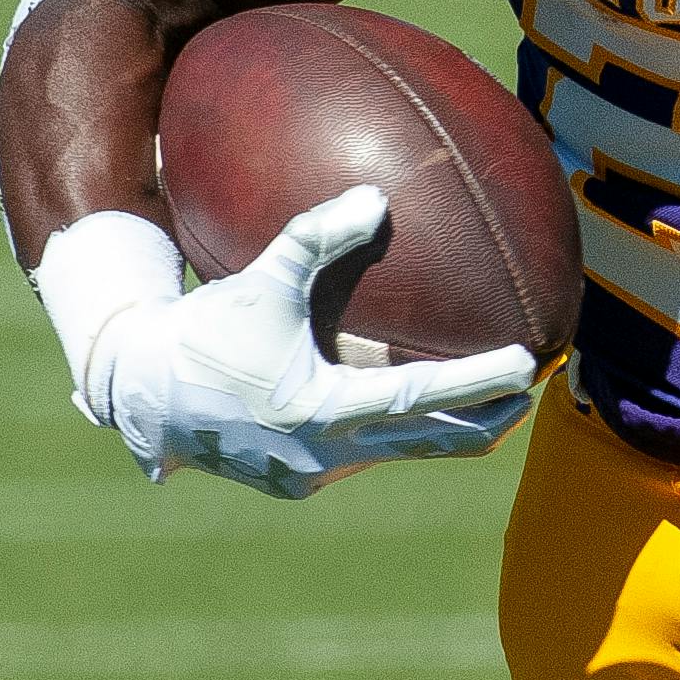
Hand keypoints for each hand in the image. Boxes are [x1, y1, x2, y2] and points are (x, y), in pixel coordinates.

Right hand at [83, 187, 540, 498]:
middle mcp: (323, 454)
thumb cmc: (205, 328)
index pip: (421, 396)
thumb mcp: (260, 279)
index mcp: (319, 410)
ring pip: (404, 451)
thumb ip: (316, 237)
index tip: (531, 364)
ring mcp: (312, 476)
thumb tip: (378, 197)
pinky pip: (370, 455)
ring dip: (450, 427)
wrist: (140, 394)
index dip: (480, 382)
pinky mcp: (301, 482)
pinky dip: (403, 433)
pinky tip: (429, 407)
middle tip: (539, 384)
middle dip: (493, 417)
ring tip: (501, 395)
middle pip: (435, 442)